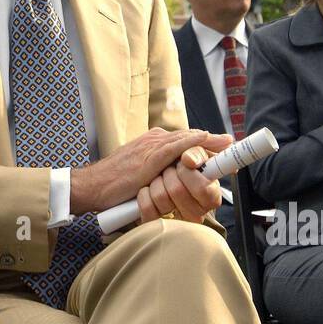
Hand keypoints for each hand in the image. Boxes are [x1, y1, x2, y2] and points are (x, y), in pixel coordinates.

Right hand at [70, 129, 231, 213]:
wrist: (92, 186)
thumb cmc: (114, 183)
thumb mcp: (140, 174)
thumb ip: (157, 172)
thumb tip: (174, 180)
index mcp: (152, 144)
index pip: (183, 140)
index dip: (203, 143)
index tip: (221, 147)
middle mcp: (152, 140)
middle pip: (188, 137)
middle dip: (210, 141)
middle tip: (230, 143)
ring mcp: (150, 147)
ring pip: (184, 140)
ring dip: (207, 142)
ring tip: (226, 144)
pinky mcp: (148, 158)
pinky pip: (174, 148)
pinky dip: (191, 144)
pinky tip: (204, 141)